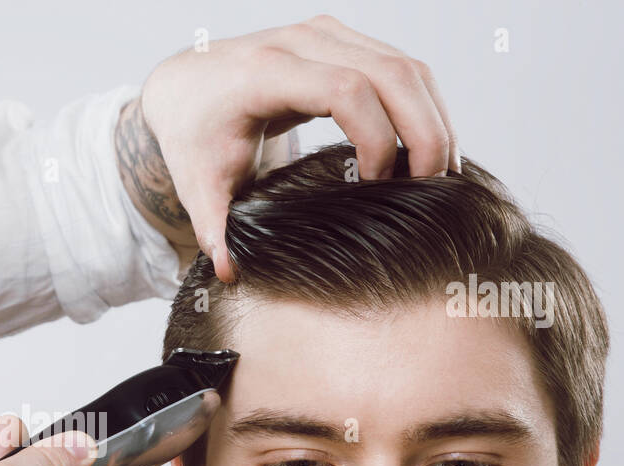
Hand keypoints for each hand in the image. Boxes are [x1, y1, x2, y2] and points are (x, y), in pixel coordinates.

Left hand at [131, 14, 459, 281]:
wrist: (186, 87)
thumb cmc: (196, 137)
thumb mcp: (198, 186)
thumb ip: (214, 230)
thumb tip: (229, 273)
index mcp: (264, 73)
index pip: (345, 91)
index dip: (375, 139)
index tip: (376, 185)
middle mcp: (300, 42)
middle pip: (391, 74)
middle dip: (424, 132)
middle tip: (432, 187)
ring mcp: (326, 35)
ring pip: (407, 67)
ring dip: (433, 120)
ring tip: (437, 173)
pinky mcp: (343, 40)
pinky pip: (401, 66)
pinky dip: (422, 107)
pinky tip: (423, 151)